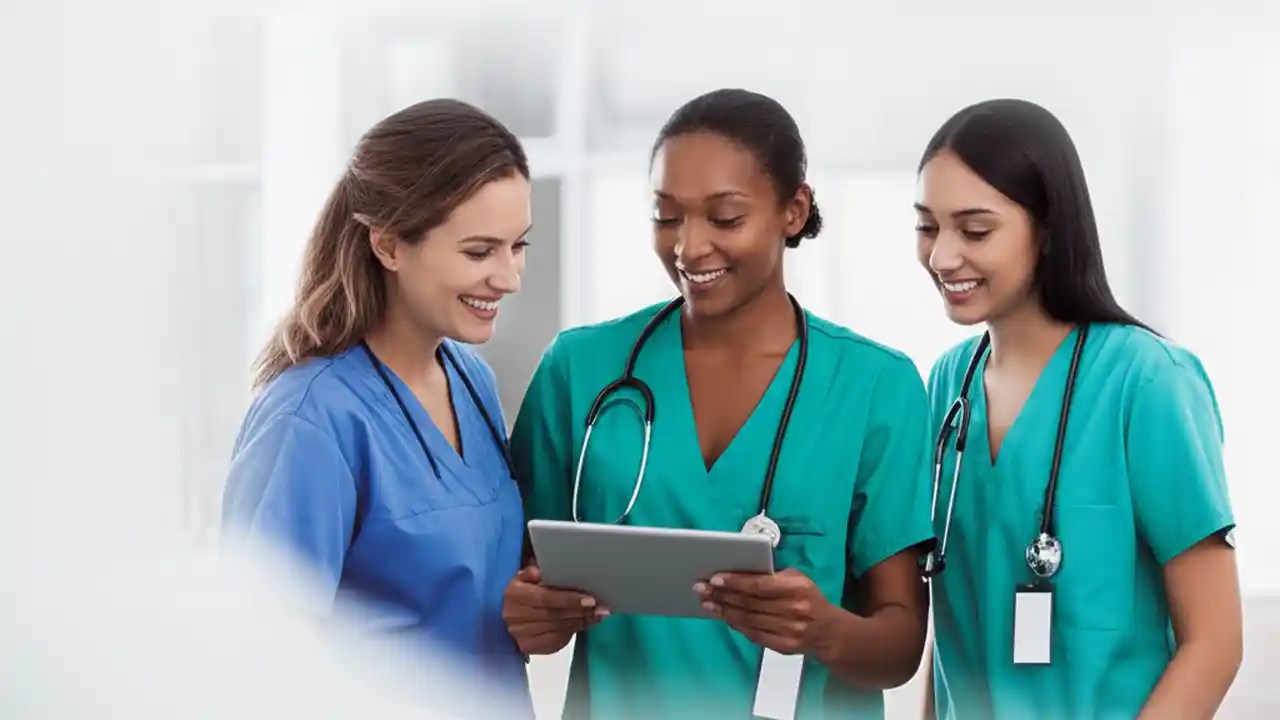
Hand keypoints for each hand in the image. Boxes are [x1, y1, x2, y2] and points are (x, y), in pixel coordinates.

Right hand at [503, 564, 608, 654]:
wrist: (510, 613)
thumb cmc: (524, 591)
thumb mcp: (525, 576)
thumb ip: (532, 572)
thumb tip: (538, 572)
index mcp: (514, 594)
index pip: (545, 599)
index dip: (569, 600)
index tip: (590, 600)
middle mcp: (515, 616)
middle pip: (554, 616)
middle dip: (581, 612)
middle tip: (601, 608)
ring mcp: (521, 634)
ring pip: (558, 629)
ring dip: (581, 622)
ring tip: (598, 615)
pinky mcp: (529, 646)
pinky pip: (556, 641)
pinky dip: (574, 631)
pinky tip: (586, 623)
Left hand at [695, 568, 835, 654]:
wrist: (827, 631)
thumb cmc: (807, 598)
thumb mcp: (797, 578)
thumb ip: (772, 575)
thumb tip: (738, 573)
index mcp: (796, 588)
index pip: (760, 585)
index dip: (735, 582)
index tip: (715, 578)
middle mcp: (793, 610)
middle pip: (750, 603)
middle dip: (722, 595)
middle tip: (701, 588)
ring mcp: (788, 630)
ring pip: (748, 619)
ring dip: (724, 610)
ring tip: (707, 602)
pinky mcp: (782, 646)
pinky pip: (753, 634)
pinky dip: (736, 624)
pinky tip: (723, 616)